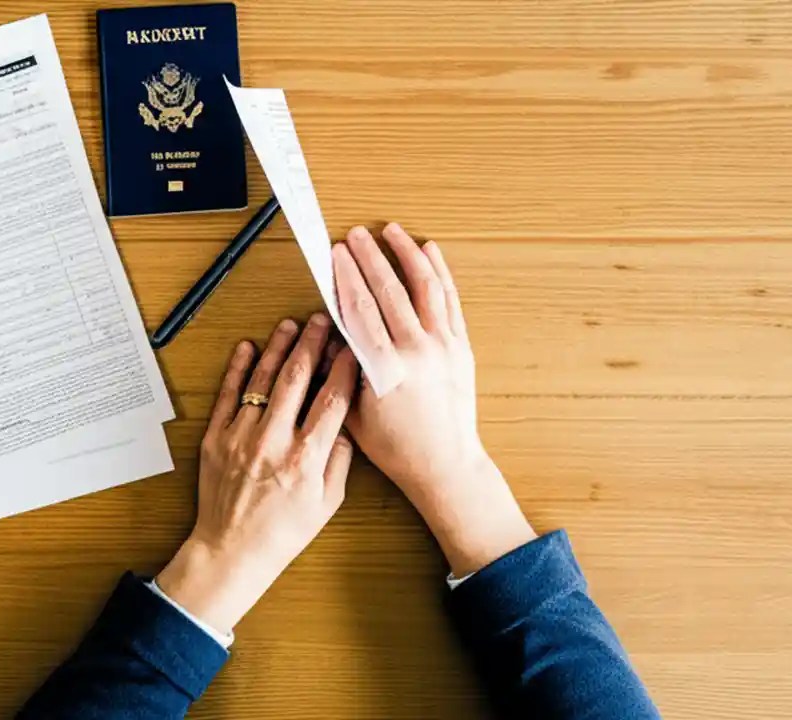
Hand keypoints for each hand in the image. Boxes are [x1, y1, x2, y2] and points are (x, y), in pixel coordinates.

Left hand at [156, 314, 358, 633]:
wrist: (232, 551)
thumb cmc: (283, 532)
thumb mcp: (327, 502)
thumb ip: (338, 459)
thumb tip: (345, 420)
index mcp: (306, 459)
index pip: (331, 400)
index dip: (343, 368)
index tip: (352, 347)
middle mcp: (273, 443)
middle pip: (297, 379)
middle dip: (312, 344)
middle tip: (321, 321)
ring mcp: (240, 438)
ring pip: (262, 381)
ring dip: (278, 349)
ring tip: (290, 326)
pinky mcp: (216, 439)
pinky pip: (227, 396)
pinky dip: (237, 370)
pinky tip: (248, 348)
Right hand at [333, 223, 534, 575]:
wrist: (445, 464)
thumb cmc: (396, 448)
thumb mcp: (353, 413)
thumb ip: (340, 369)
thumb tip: (330, 331)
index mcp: (385, 368)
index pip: (359, 308)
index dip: (345, 276)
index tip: (334, 253)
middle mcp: (416, 351)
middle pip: (389, 290)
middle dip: (369, 257)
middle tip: (354, 235)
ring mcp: (443, 346)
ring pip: (424, 286)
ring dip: (406, 254)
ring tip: (391, 231)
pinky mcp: (460, 347)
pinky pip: (449, 300)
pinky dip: (439, 272)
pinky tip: (429, 252)